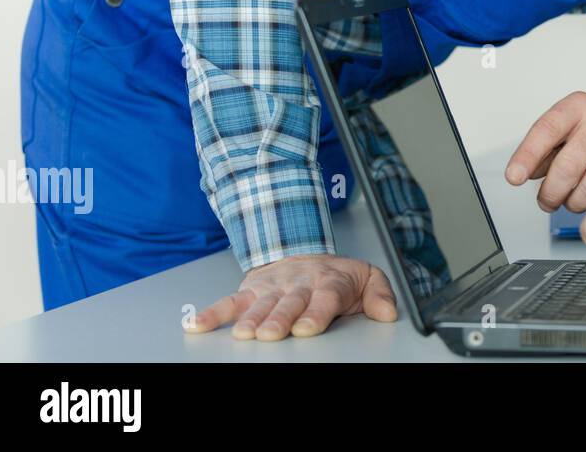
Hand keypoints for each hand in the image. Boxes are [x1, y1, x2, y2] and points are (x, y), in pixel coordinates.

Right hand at [185, 253, 396, 340]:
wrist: (306, 251)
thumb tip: (389, 313)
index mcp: (329, 283)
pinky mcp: (251, 289)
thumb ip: (380, 294)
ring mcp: (272, 286)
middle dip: (279, 318)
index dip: (315, 313)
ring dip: (250, 318)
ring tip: (243, 334)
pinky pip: (230, 301)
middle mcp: (298, 284)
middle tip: (271, 334)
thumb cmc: (336, 275)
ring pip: (259, 304)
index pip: (324, 299)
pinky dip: (212, 313)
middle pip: (288, 303)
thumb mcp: (367, 277)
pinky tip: (196, 325)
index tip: (307, 328)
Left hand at [505, 91, 585, 212]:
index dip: (526, 156)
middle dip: (550, 194)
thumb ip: (545, 148)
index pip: (546, 130)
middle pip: (567, 168)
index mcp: (579, 106)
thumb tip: (522, 173)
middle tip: (547, 202)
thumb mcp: (572, 127)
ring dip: (575, 204)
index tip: (514, 178)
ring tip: (574, 200)